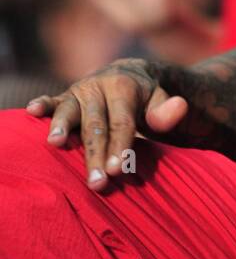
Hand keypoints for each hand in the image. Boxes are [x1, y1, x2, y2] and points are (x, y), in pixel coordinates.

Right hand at [25, 59, 189, 190]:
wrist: (128, 75)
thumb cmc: (146, 99)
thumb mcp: (161, 102)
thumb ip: (167, 111)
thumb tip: (180, 107)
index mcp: (124, 87)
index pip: (122, 123)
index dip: (122, 146)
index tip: (120, 170)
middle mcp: (99, 86)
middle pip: (96, 125)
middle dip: (96, 154)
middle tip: (97, 183)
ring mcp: (79, 91)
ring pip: (71, 112)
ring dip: (62, 128)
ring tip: (57, 143)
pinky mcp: (65, 97)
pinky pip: (53, 100)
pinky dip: (43, 105)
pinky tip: (32, 111)